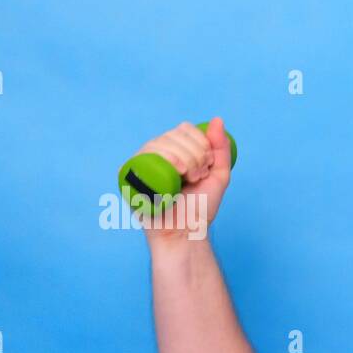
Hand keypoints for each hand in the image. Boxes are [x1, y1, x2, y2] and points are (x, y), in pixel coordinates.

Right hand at [132, 117, 232, 242]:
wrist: (185, 232)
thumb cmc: (199, 209)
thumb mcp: (218, 176)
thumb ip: (220, 149)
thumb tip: (217, 120)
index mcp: (175, 152)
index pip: (185, 129)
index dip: (200, 143)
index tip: (206, 167)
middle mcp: (157, 154)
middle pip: (174, 134)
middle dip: (194, 154)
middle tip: (198, 177)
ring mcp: (144, 162)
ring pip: (162, 142)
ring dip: (184, 159)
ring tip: (188, 180)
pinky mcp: (132, 173)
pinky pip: (146, 154)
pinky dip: (168, 159)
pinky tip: (178, 174)